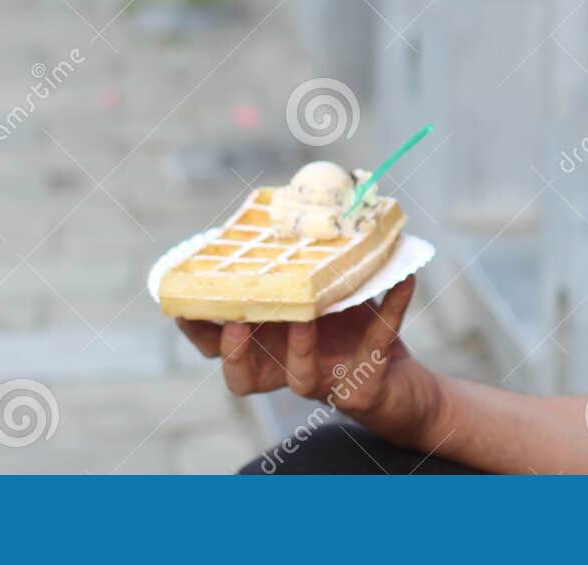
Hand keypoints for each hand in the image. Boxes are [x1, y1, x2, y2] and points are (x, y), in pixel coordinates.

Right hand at [176, 275, 438, 444]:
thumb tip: (298, 200)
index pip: (218, 345)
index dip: (198, 329)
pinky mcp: (363, 388)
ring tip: (305, 318)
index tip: (181, 303)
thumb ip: (305, 261)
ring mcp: (324, 382)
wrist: (401, 383)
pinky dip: (391, 311)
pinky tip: (406, 282)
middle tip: (236, 325)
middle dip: (234, 351)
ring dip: (299, 347)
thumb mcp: (323, 292)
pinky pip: (376, 347)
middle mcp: (287, 369)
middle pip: (243, 375)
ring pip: (299, 378)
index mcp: (268, 345)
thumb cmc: (352, 330)